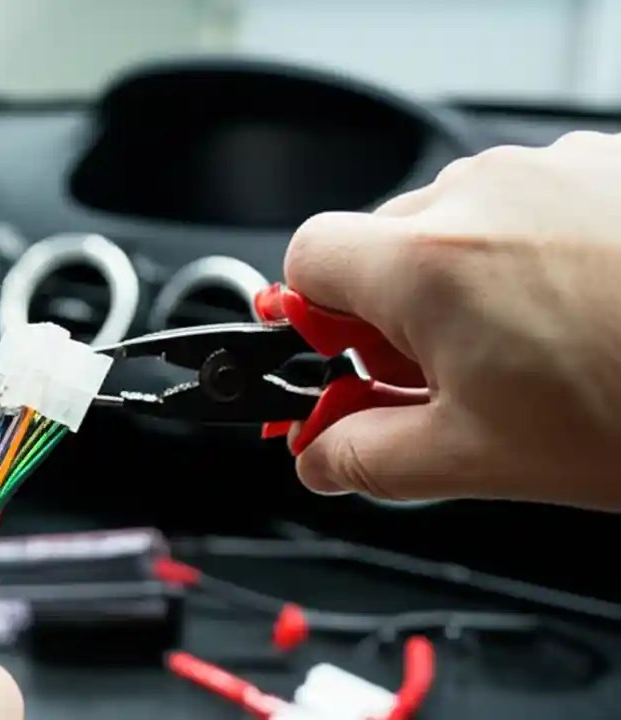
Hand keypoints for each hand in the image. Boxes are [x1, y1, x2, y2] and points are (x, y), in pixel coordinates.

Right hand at [284, 130, 620, 509]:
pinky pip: (527, 201)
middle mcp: (480, 196)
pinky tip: (574, 309)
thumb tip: (319, 455)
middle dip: (390, 309)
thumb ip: (367, 457)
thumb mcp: (480, 457)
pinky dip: (529, 252)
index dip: (307, 317)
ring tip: (526, 347)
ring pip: (456, 221)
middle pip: (380, 241)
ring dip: (462, 280)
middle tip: (442, 377)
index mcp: (427, 264)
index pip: (303, 258)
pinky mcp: (604, 165)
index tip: (337, 359)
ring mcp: (548, 169)